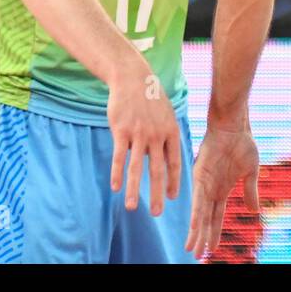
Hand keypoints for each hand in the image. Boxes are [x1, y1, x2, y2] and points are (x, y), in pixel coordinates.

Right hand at [107, 62, 183, 215]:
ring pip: (136, 168)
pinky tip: (115, 187)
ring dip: (134, 190)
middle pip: (157, 170)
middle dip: (157, 194)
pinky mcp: (121, 131)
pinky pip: (119, 157)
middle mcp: (156, 135)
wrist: (133, 78)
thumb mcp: (167, 115)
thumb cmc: (151, 99)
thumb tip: (167, 157)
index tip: (172, 198)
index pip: (174, 163)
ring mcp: (139, 134)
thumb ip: (168, 136)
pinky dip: (117, 173)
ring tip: (133, 208)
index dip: (173, 181)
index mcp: (171, 132)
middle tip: (157, 213)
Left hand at [184, 125, 259, 259]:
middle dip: (202, 238)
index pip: (217, 216)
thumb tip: (254, 211)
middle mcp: (211, 189)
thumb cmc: (243, 143)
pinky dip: (196, 213)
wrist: (235, 125)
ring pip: (199, 213)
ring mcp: (204, 183)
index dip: (214, 233)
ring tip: (192, 249)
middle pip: (205, 219)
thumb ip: (250, 191)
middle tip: (196, 256)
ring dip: (196, 231)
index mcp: (223, 189)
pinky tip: (194, 227)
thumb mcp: (251, 171)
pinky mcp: (200, 175)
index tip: (211, 250)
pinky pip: (198, 198)